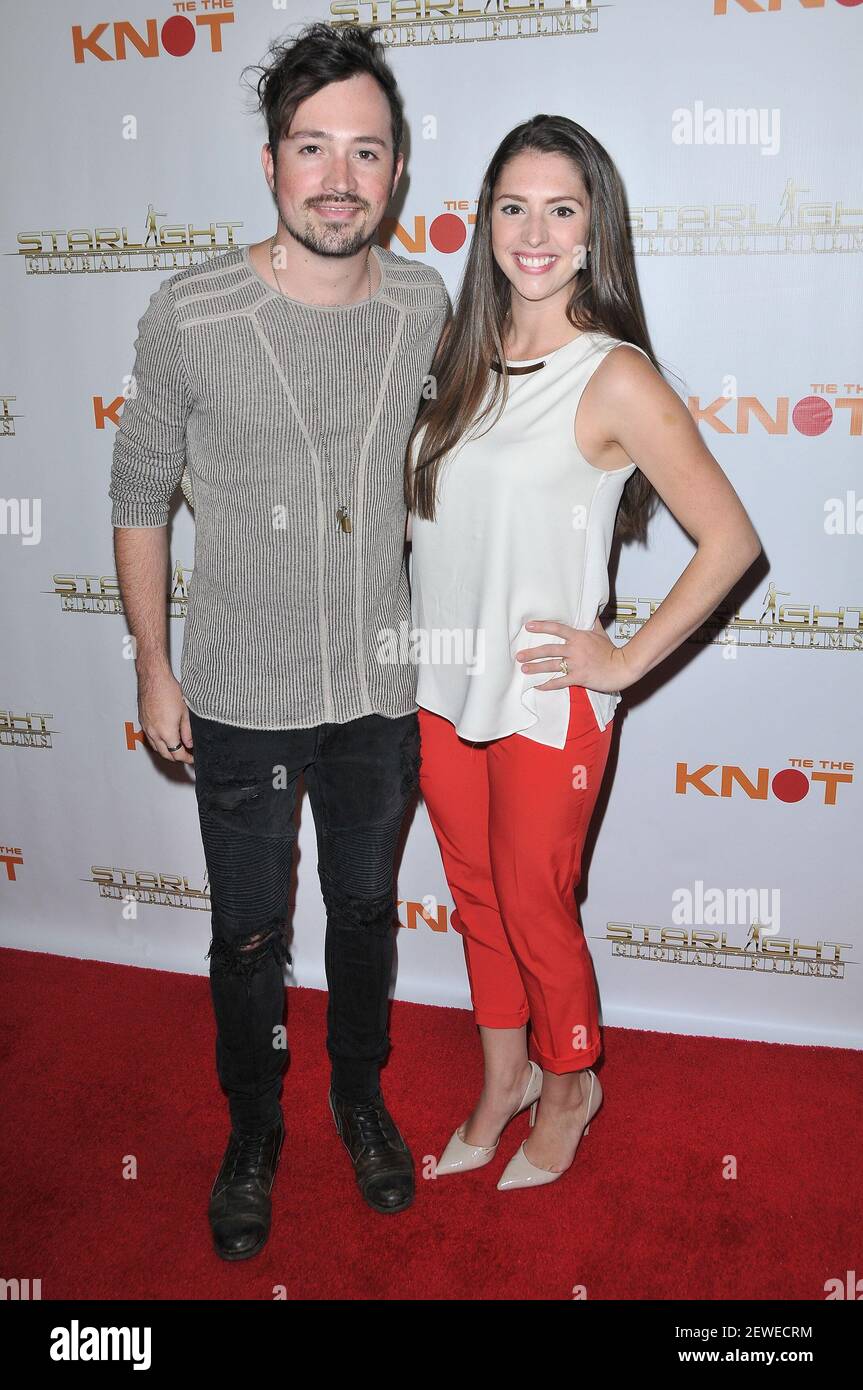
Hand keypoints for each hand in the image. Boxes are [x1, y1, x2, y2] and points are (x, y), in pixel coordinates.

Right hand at [137, 668, 193, 762]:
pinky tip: (166, 737)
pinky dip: (159, 742)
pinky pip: (150, 738)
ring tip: (178, 747)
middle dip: (177, 757)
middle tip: (187, 755)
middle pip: (165, 754)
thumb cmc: (169, 690)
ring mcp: (147, 727)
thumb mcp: (185, 712)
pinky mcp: (143, 721)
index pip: (177, 754)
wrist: (154, 678)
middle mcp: (154, 733)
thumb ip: (187, 731)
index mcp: (166, 732)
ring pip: (156, 747)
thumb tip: (190, 744)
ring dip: (167, 751)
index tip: (192, 759)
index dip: (187, 759)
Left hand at [514, 616, 636, 692]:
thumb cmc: (611, 651)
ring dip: (536, 668)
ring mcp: (576, 664)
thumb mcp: (600, 632)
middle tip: (519, 655)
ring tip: (524, 669)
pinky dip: (548, 684)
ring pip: (551, 665)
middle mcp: (575, 649)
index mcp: (579, 637)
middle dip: (532, 652)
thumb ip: (592, 622)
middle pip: (549, 649)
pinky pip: (560, 682)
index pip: (557, 628)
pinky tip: (538, 686)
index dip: (542, 626)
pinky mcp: (579, 677)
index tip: (528, 626)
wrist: (622, 667)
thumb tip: (590, 609)